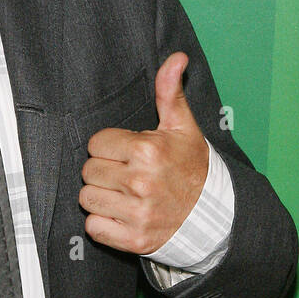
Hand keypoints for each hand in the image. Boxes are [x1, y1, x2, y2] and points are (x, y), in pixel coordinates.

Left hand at [79, 52, 208, 254]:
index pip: (95, 143)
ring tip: (124, 193)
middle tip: (126, 173)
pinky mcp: (133, 239)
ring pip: (87, 198)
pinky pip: (93, 226)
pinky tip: (122, 213)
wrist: (211, 213)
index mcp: (148, 151)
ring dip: (100, 196)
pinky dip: (102, 222)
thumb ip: (169, 91)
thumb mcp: (182, 126)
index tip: (127, 153)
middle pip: (88, 170)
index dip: (109, 147)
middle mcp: (141, 182)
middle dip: (104, 170)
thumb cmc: (191, 165)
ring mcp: (137, 213)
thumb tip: (176, 57)